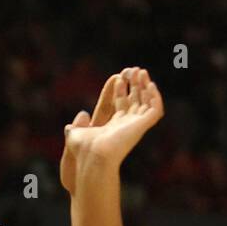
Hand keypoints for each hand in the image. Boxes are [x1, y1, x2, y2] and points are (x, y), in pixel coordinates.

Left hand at [60, 67, 163, 193]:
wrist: (93, 155)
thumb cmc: (83, 149)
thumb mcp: (74, 136)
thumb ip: (74, 128)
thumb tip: (71, 124)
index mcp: (111, 126)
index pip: (119, 104)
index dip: (119, 90)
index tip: (118, 76)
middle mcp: (125, 125)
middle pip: (134, 101)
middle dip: (134, 85)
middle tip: (134, 70)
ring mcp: (134, 126)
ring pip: (145, 103)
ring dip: (145, 87)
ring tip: (142, 71)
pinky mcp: (142, 126)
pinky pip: (154, 110)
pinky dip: (155, 98)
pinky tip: (150, 85)